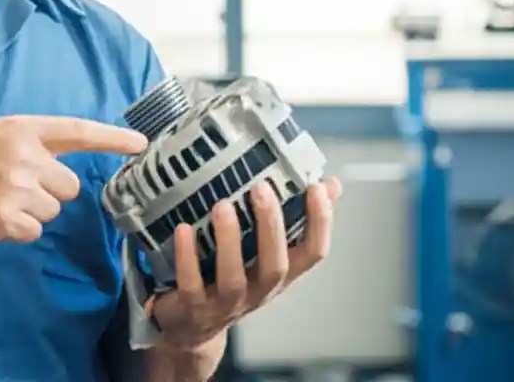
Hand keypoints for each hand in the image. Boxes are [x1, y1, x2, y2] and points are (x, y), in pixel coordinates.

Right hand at [0, 116, 146, 243]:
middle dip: (49, 192)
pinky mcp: (7, 218)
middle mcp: (22, 155)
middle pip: (69, 186)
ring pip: (53, 211)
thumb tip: (64, 166)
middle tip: (13, 187)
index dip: (112, 138)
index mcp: (19, 128)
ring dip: (31, 212)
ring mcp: (15, 187)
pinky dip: (17, 230)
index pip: (77, 131)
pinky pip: (35, 231)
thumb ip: (29, 143)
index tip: (140, 144)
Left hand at [147, 177, 342, 349]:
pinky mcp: (193, 308)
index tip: (316, 187)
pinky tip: (183, 229)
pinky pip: (191, 285)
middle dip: (271, 226)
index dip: (320, 223)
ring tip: (222, 206)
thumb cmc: (231, 281)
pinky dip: (187, 258)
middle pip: (275, 265)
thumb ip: (293, 221)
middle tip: (261, 188)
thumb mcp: (264, 255)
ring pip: (233, 278)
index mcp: (280, 275)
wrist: (192, 330)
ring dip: (229, 241)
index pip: (313, 253)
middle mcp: (259, 292)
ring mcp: (226, 304)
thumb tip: (330, 184)